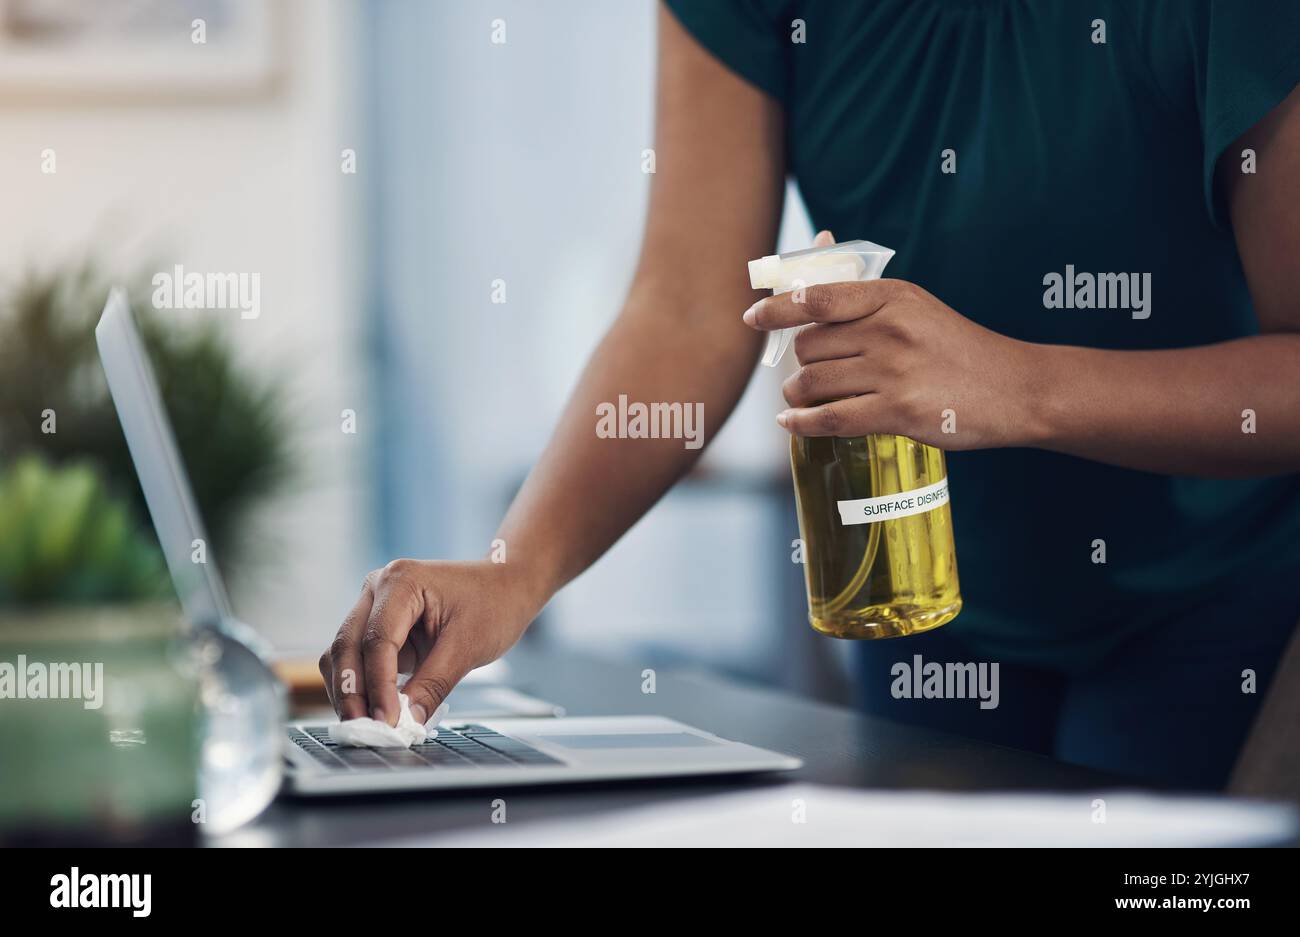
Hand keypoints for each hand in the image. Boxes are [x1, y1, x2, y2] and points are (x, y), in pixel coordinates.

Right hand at [319, 560, 543, 725]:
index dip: (378, 686)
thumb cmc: (494, 603)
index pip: (377, 641)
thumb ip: (433, 685)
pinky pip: (357, 660)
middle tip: (364, 730)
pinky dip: (360, 687)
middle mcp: (377, 589)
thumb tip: (406, 722)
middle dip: (351, 692)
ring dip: (349, 692)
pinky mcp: (378, 627)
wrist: (506, 586)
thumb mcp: (468, 646)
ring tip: (367, 726)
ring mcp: (374, 607)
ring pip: (343, 654)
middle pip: (347, 646)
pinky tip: (372, 712)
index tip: (387, 721)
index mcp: (401, 581)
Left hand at [742, 234, 1043, 448]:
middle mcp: (888, 328)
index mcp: (891, 296)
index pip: (816, 296)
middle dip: (800, 362)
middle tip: (812, 373)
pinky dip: (802, 424)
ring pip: (812, 382)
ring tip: (804, 400)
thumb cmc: (958, 350)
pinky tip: (792, 424)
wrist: (1015, 389)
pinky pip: (830, 418)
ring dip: (798, 395)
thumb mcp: (916, 308)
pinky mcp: (898, 411)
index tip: (753, 318)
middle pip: (808, 345)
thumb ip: (863, 301)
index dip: (776, 308)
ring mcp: (893, 370)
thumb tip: (801, 292)